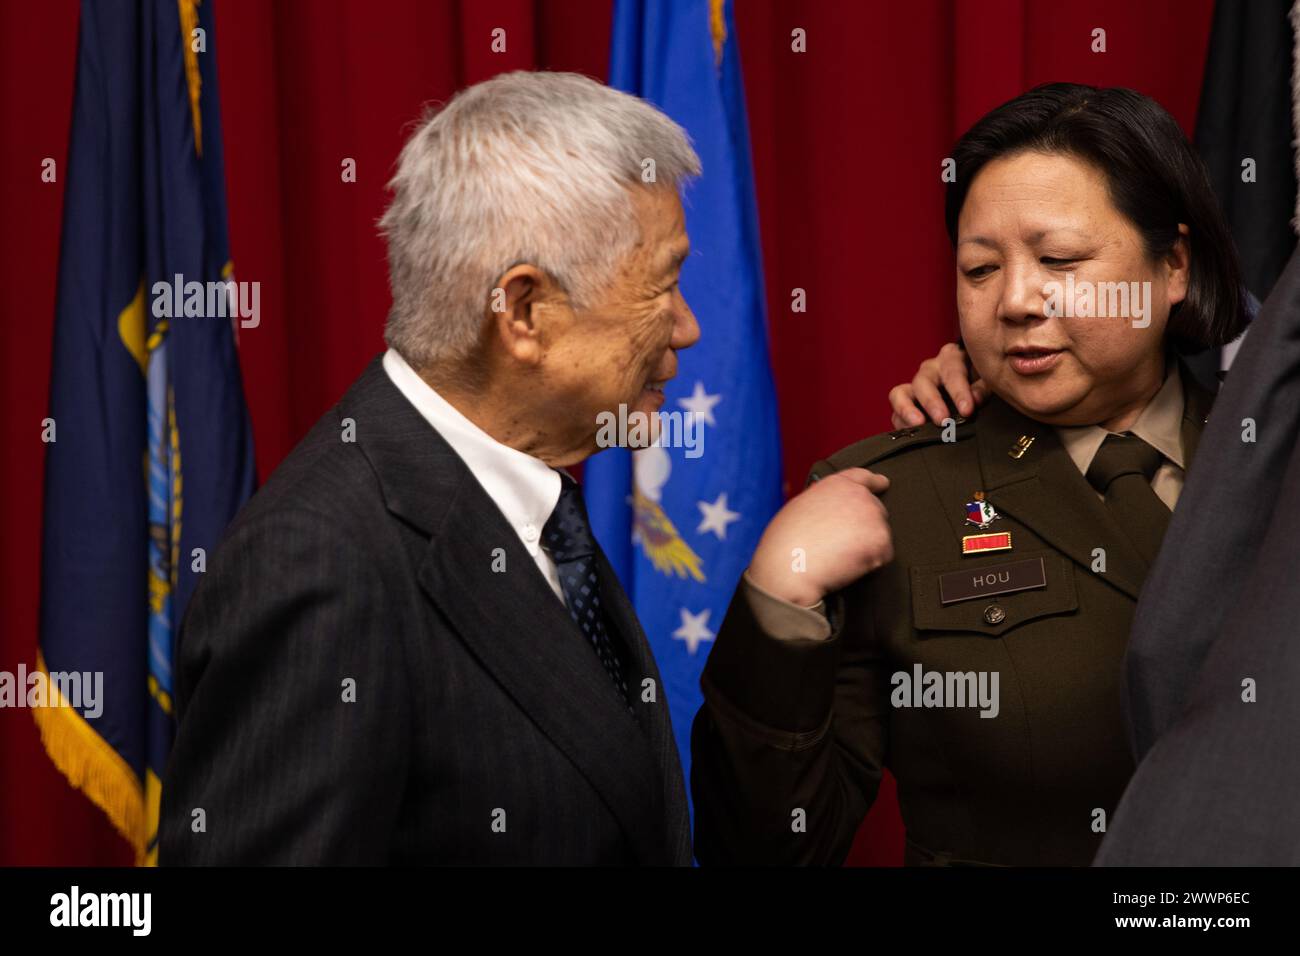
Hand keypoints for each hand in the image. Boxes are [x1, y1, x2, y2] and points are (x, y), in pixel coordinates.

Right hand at [747, 467, 892, 606]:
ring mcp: (872, 517)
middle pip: (874, 510)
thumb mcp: (799, 507)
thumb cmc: (787, 542)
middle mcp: (858, 495)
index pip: (863, 477)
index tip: (882, 483)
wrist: (792, 566)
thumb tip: (830, 511)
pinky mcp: (881, 540)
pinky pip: (882, 556)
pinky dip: (869, 564)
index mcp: (836, 485)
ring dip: (866, 547)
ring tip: (837, 554)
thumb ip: (823, 502)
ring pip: (879, 534)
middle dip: (864, 526)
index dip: (875, 481)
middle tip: (842, 543)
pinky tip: (846, 564)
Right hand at [888, 342, 988, 427]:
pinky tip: (913, 433)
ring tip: (918, 425)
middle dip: (932, 402)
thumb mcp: (988, 382)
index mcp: (951, 358)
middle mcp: (929, 370)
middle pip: (923, 382)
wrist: (970, 393)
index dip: (959, 391)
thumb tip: (975, 400)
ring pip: (900, 393)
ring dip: (907, 410)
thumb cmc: (980, 384)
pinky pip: (895, 411)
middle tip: (943, 420)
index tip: (967, 410)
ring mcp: (914, 387)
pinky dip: (902, 422)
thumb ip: (983, 389)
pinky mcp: (904, 405)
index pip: (952, 371)